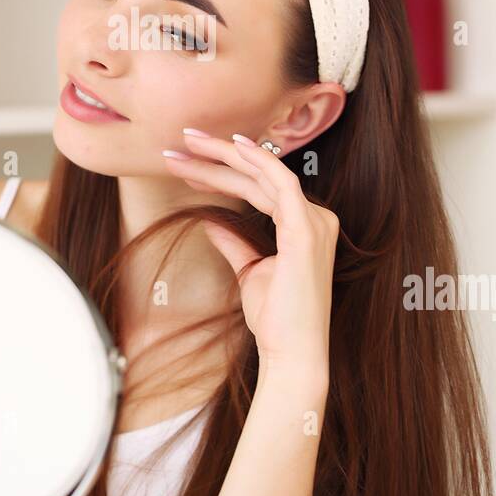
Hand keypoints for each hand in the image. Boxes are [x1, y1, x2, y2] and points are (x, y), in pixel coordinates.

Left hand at [162, 132, 337, 378]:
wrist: (292, 353)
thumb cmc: (276, 319)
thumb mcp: (249, 272)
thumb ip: (234, 243)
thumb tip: (211, 221)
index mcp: (303, 226)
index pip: (258, 188)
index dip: (221, 172)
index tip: (186, 163)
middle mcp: (314, 218)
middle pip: (258, 176)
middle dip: (217, 155)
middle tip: (182, 141)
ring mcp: (314, 222)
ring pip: (264, 173)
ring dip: (225, 154)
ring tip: (188, 143)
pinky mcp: (306, 230)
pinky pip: (282, 182)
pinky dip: (258, 160)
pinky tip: (232, 146)